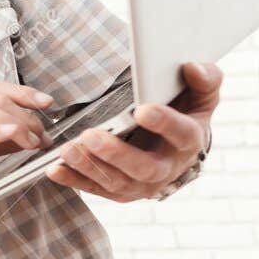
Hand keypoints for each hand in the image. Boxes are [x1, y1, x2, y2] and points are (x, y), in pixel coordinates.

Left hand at [47, 62, 220, 200]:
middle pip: (143, 168)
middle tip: (90, 135)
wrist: (177, 151)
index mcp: (188, 142)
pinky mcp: (119, 191)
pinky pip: (94, 188)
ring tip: (66, 149)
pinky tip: (53, 169)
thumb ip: (204, 79)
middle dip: (116, 153)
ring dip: (89, 166)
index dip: (163, 122)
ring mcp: (142, 185)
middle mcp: (167, 169)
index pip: (180, 133)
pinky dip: (73, 180)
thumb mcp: (202, 96)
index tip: (142, 109)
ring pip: (115, 181)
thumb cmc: (186, 116)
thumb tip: (191, 66)